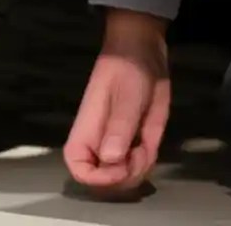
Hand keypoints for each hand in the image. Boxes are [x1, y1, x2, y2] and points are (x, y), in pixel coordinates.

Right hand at [65, 9, 170, 194]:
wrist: (142, 50)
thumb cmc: (128, 68)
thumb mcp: (127, 96)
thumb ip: (119, 127)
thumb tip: (110, 160)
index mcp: (87, 130)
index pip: (78, 168)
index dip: (97, 178)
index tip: (120, 166)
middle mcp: (100, 141)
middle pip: (103, 180)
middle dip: (124, 178)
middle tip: (140, 155)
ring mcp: (119, 142)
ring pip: (125, 177)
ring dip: (140, 170)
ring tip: (147, 145)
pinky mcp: (136, 139)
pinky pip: (140, 164)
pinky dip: (149, 161)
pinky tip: (152, 140)